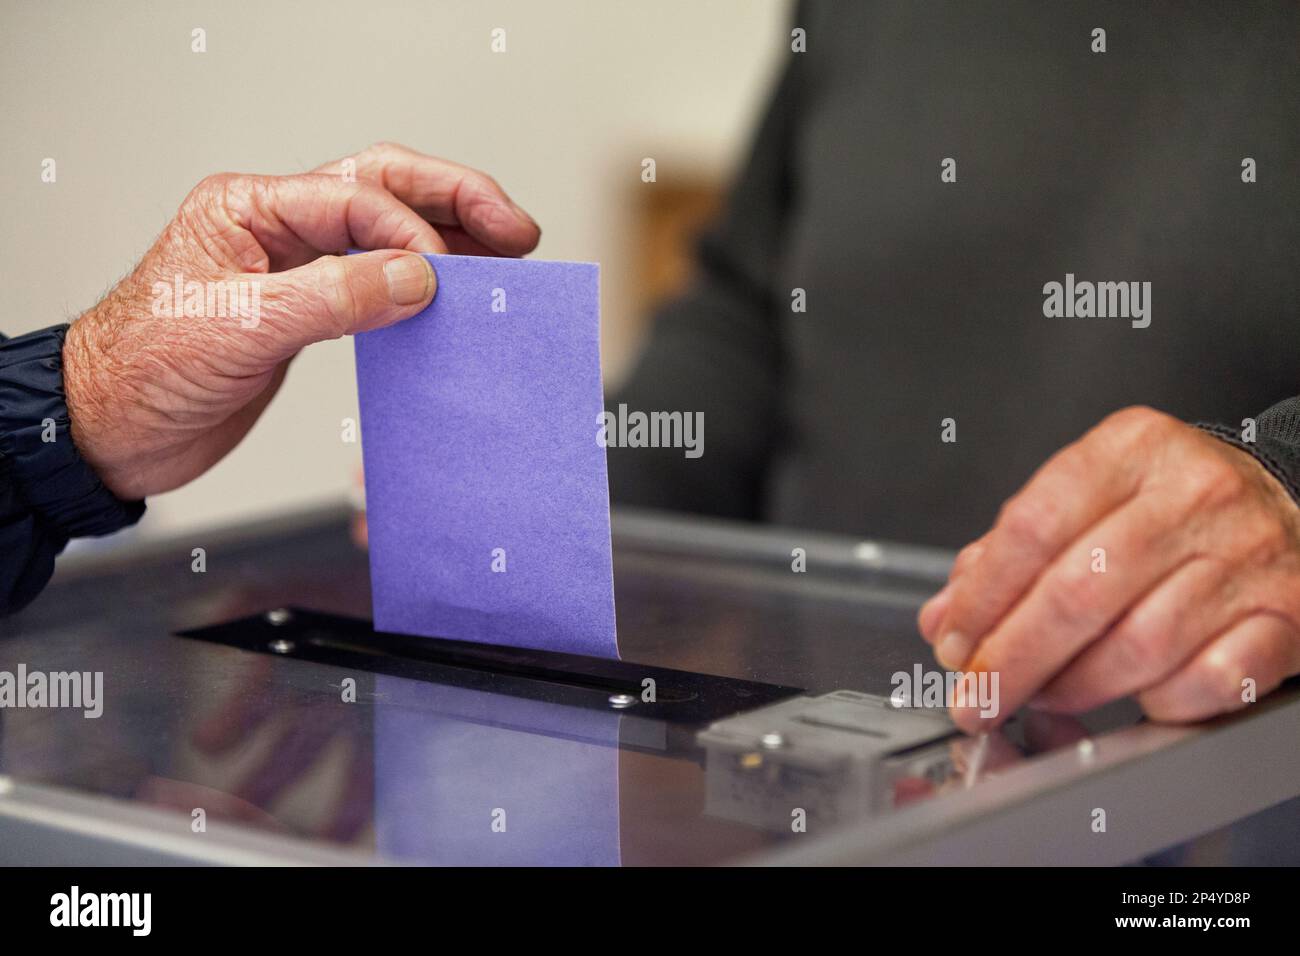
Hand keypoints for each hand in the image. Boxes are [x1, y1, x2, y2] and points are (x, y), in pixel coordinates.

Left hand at [64, 142, 540, 499]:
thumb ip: (333, 298)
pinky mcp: (307, 311)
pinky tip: (457, 301)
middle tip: (517, 229)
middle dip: (456, 203)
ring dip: (450, 240)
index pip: (356, 198)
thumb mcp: (240, 328)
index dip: (413, 233)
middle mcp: (277, 227)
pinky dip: (422, 289)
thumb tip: (419, 280)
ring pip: (389, 233)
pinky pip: (378, 284)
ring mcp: (295, 267)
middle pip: (385, 190)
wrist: (110, 430)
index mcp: (250, 208)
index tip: (451, 278)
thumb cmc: (145, 370)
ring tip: (508, 256)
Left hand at [918, 406, 1299, 733]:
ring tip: (1043, 695)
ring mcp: (1247, 556)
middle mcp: (1194, 494)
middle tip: (978, 695)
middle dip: (1011, 660)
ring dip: (1074, 687)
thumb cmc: (1172, 509)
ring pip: (1137, 646)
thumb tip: (943, 618)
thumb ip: (1010, 553)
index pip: (1032, 526)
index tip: (953, 643)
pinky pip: (1207, 682)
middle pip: (1077, 593)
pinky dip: (1159, 702)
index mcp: (1132, 449)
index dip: (982, 598)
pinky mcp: (1287, 615)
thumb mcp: (1090, 499)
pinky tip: (1134, 695)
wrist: (1289, 508)